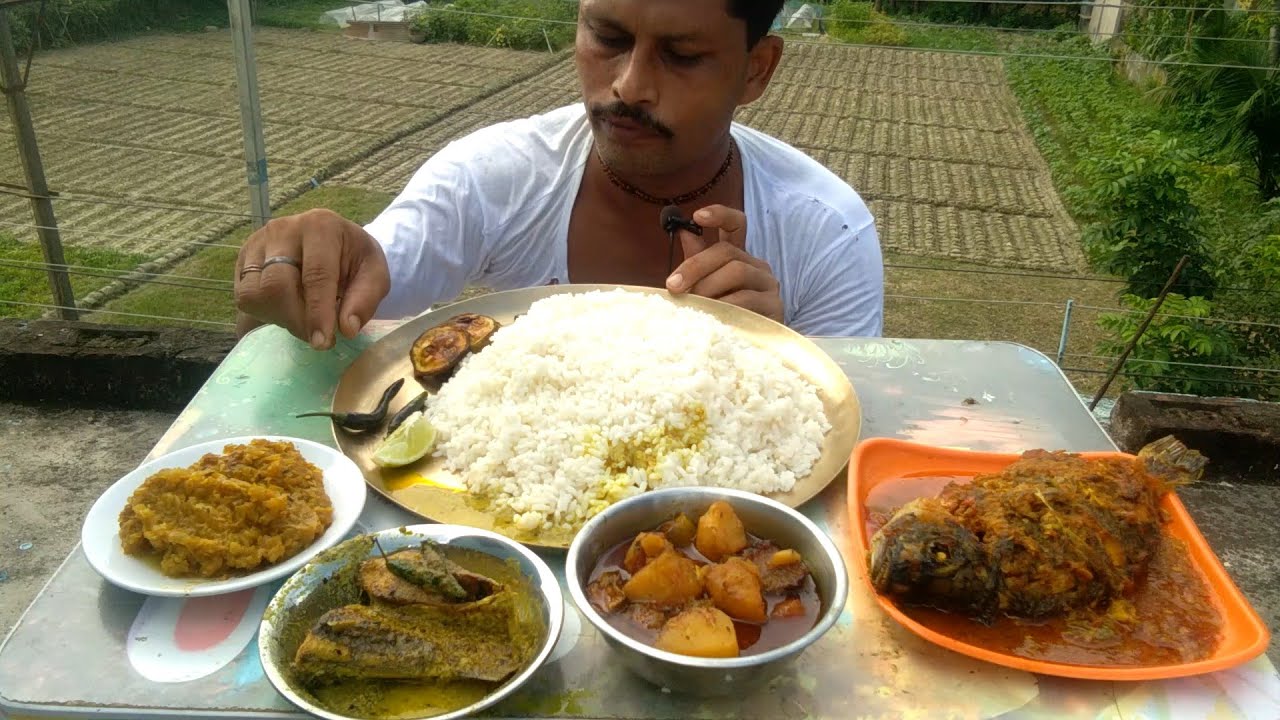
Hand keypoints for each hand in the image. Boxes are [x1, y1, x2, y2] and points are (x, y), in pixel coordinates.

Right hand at [234, 209, 389, 348]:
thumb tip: (346, 328)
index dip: (318, 313)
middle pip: (277, 285)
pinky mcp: (243, 259)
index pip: (316, 274)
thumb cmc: (353, 260)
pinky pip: (244, 297)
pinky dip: (265, 313)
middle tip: (316, 337)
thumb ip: (365, 298)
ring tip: (303, 319)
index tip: (322, 343)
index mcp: (321, 226)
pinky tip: (287, 310)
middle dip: (297, 320)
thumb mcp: (374, 273)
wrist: (331, 243)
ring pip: (255, 292)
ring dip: (280, 318)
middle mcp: (283, 229)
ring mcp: (258, 243)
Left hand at [664, 205, 782, 322]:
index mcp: (738, 257)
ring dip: (708, 287)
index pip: (736, 224)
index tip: (697, 216)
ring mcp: (768, 284)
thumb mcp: (704, 286)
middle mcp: (756, 265)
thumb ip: (696, 260)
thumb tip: (682, 230)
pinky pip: (746, 299)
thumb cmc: (721, 315)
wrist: (746, 349)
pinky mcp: (774, 305)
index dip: (719, 215)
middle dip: (696, 266)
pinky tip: (713, 315)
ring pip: (737, 271)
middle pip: (727, 251)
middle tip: (674, 286)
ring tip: (694, 304)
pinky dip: (724, 305)